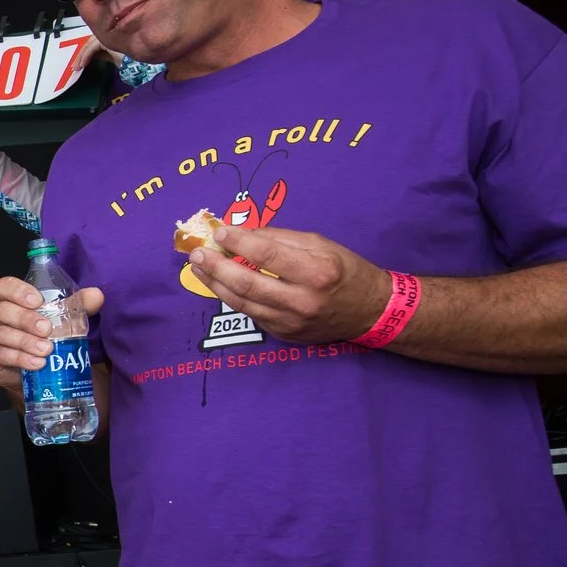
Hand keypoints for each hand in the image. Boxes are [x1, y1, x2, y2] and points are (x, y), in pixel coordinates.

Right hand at [0, 275, 105, 393]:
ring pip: (2, 334)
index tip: (38, 301)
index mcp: (9, 298)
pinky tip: (36, 363)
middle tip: (47, 329)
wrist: (32, 368)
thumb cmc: (43, 335)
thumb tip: (96, 295)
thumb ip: (77, 305)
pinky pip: (0, 355)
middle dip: (25, 319)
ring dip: (25, 342)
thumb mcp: (61, 317)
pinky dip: (20, 358)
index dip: (18, 291)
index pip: (5, 286)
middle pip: (3, 310)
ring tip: (46, 350)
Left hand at [186, 226, 392, 344]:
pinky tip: (218, 283)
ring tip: (198, 268)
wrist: (369, 311)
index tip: (220, 232)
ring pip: (242, 303)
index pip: (268, 255)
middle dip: (216, 267)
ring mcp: (291, 322)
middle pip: (248, 284)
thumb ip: (282, 239)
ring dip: (215, 284)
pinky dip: (231, 297)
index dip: (240, 242)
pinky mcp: (284, 334)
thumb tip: (244, 232)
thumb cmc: (346, 271)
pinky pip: (251, 313)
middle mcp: (303, 301)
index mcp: (317, 272)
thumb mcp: (322, 245)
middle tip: (197, 253)